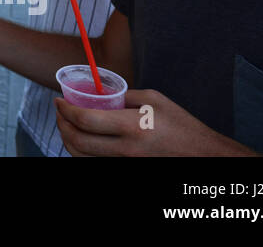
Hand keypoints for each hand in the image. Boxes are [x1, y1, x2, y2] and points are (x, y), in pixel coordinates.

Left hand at [55, 89, 256, 156]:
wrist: (204, 156)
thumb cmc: (182, 125)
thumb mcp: (155, 99)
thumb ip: (125, 96)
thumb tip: (101, 93)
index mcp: (132, 127)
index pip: (85, 120)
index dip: (65, 110)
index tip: (58, 100)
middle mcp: (126, 150)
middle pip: (78, 142)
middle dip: (61, 125)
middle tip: (59, 112)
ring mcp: (126, 164)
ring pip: (82, 157)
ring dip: (68, 140)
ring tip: (66, 125)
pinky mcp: (127, 169)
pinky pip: (96, 164)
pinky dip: (83, 153)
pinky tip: (83, 140)